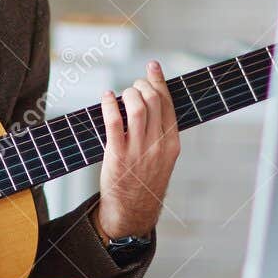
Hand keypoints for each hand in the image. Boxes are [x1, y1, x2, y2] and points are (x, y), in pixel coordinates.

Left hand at [95, 60, 179, 238]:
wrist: (132, 210)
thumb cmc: (144, 179)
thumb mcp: (162, 157)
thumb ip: (160, 131)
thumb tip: (152, 100)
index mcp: (172, 143)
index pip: (168, 103)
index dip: (159, 81)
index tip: (152, 66)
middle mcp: (158, 145)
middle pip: (153, 101)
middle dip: (141, 85)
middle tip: (132, 86)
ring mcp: (138, 151)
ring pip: (136, 107)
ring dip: (127, 93)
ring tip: (121, 94)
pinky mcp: (117, 156)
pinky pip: (114, 122)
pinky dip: (109, 104)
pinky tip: (105, 97)